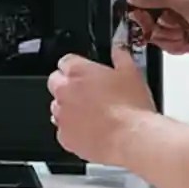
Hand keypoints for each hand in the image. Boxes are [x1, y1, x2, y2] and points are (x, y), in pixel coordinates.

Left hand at [47, 45, 157, 166]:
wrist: (131, 139)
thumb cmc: (131, 108)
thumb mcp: (132, 73)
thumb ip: (120, 55)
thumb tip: (118, 48)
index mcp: (77, 70)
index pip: (65, 61)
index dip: (77, 67)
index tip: (86, 73)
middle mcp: (64, 91)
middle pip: (56, 82)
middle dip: (68, 86)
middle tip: (90, 93)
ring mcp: (62, 115)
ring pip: (57, 107)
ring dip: (69, 108)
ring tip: (93, 114)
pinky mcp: (64, 137)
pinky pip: (63, 131)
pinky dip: (73, 131)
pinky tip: (92, 131)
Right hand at [127, 0, 188, 60]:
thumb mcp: (188, 0)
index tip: (133, 2)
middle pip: (145, 7)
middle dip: (152, 20)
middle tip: (162, 23)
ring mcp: (175, 17)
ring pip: (152, 27)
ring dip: (166, 34)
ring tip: (183, 33)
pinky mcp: (177, 34)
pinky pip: (162, 41)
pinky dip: (173, 44)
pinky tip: (187, 41)